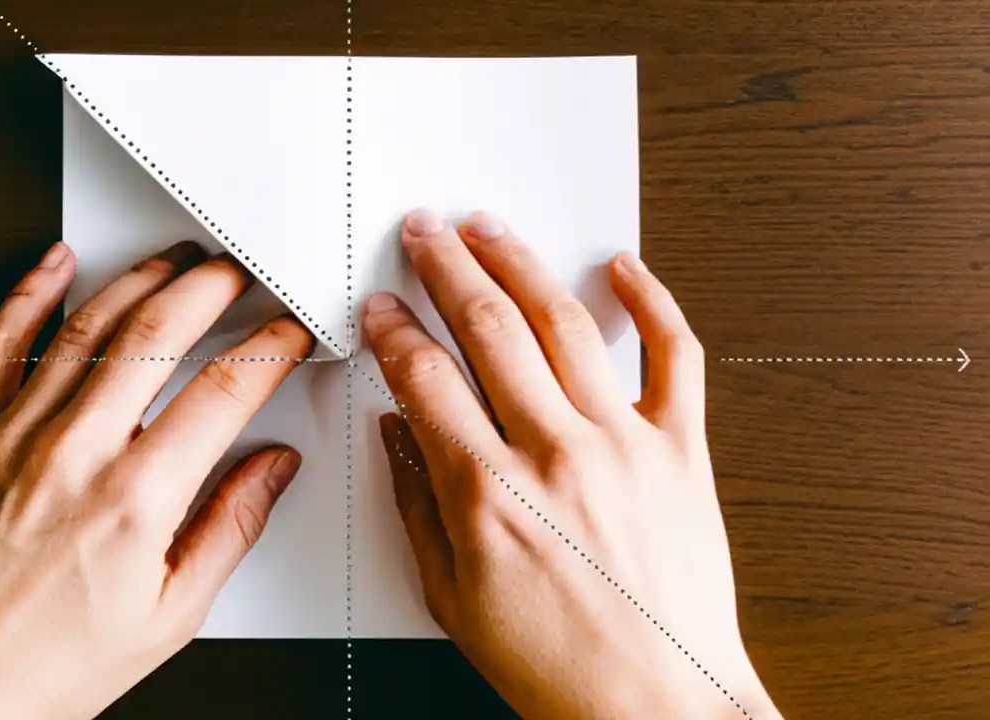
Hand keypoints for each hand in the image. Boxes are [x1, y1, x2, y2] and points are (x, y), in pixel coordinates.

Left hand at [0, 241, 312, 719]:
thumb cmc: (48, 667)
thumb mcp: (170, 614)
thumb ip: (231, 528)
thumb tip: (273, 469)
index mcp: (136, 500)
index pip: (225, 391)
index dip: (269, 348)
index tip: (287, 333)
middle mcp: (74, 454)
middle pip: (159, 332)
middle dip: (212, 286)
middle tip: (236, 274)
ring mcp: (12, 436)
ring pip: (87, 325)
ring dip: (140, 278)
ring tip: (173, 260)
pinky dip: (30, 293)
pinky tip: (58, 266)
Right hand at [366, 209, 781, 718]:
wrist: (657, 706)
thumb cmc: (559, 665)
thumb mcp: (453, 596)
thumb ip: (417, 504)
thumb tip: (399, 433)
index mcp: (489, 494)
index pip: (424, 377)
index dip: (393, 330)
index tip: (382, 310)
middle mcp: (557, 455)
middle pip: (487, 327)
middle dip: (444, 266)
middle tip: (425, 233)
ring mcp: (626, 444)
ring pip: (564, 322)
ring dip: (518, 262)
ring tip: (489, 230)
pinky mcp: (681, 449)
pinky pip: (675, 353)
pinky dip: (651, 300)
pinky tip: (623, 267)